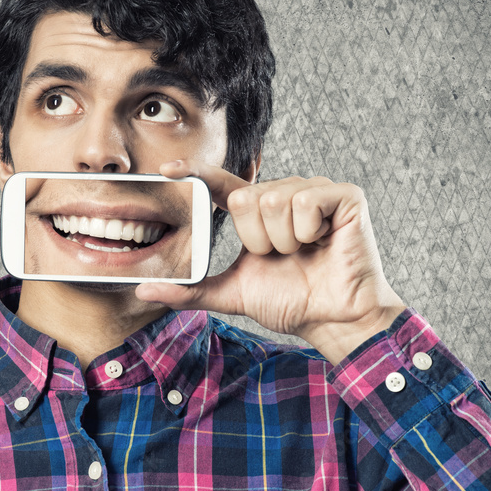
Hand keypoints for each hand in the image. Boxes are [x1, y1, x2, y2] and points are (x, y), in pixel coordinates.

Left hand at [135, 160, 405, 364]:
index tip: (169, 169)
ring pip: (273, 200)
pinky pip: (305, 202)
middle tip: (282, 257)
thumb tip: (146, 291)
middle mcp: (285, 193)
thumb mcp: (234, 293)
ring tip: (304, 252)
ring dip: (284, 240)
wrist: (334, 321)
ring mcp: (315, 191)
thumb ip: (192, 290)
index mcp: (258, 211)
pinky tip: (323, 241)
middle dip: (258, 240)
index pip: (221, 184)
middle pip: (246, 198)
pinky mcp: (344, 196)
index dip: (196, 171)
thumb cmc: (293, 302)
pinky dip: (308, 232)